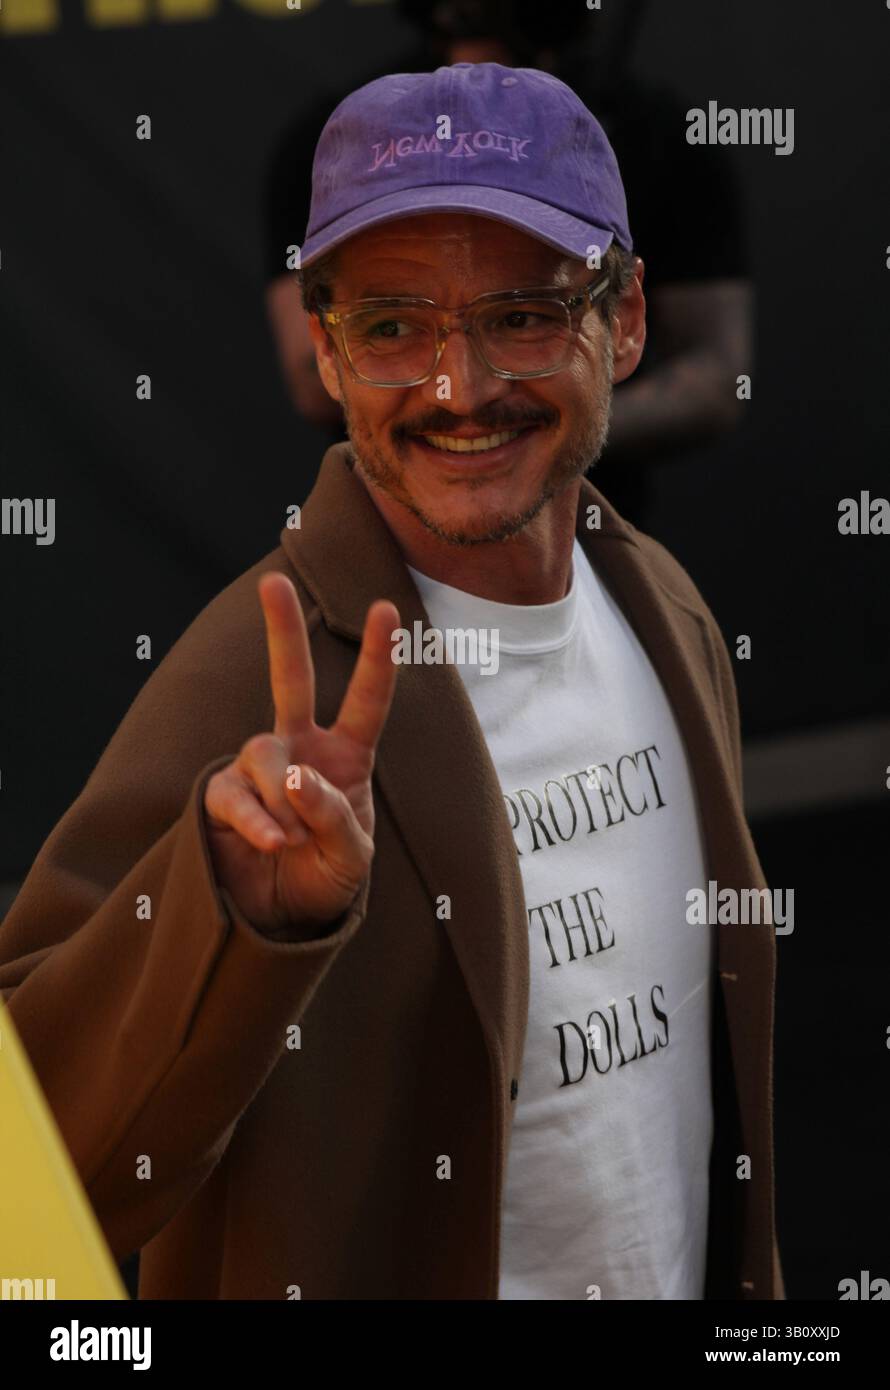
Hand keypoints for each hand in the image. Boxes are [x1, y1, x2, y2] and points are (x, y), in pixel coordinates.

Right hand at [204, 572, 399, 934]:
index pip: (365, 701)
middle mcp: (299, 750)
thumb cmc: (327, 878)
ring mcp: (258, 771)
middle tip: (271, 582)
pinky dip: (257, 820)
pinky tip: (274, 842)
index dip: (377, 657)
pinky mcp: (223, 798)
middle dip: (280, 630)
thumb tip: (296, 778)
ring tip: (293, 838)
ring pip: (263, 752)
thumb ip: (334, 817)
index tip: (386, 610)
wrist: (282, 919)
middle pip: (289, 679)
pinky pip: (235, 795)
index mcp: (345, 756)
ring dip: (281, 796)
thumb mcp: (352, 856)